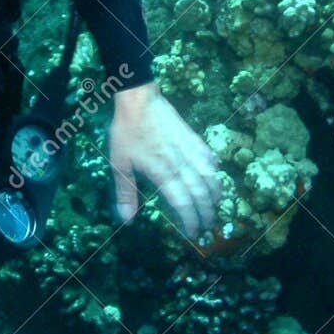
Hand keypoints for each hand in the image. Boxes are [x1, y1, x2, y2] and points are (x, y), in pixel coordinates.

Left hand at [108, 82, 221, 241]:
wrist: (139, 100)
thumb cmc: (126, 132)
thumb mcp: (119, 164)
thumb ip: (125, 193)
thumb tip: (127, 220)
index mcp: (163, 174)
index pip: (183, 204)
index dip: (190, 221)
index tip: (192, 233)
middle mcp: (181, 165)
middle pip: (202, 195)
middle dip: (207, 214)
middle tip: (207, 226)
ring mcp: (191, 151)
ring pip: (212, 178)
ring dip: (215, 196)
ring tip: (214, 207)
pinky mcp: (195, 139)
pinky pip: (210, 159)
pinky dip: (215, 172)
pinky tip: (214, 177)